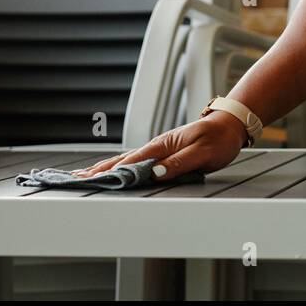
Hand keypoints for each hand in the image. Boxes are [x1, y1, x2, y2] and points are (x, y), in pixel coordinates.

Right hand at [70, 111, 247, 181]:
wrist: (230, 125)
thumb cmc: (218, 139)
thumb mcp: (202, 153)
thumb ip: (179, 163)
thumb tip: (155, 173)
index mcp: (162, 146)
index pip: (131, 162)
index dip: (111, 172)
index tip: (91, 179)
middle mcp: (157, 147)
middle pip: (122, 160)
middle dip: (98, 169)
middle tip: (75, 179)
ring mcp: (159, 149)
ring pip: (126, 160)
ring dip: (105, 168)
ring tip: (85, 175)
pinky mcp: (164, 153)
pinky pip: (137, 161)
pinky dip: (120, 166)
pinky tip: (112, 170)